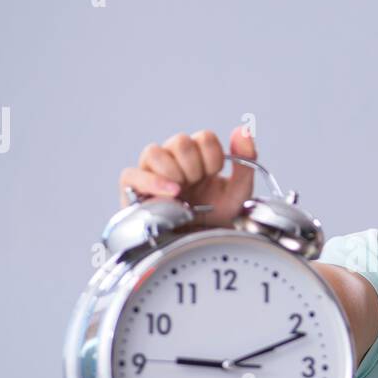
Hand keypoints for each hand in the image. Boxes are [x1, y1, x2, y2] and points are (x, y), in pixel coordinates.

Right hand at [118, 124, 256, 228]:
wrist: (201, 247)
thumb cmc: (216, 219)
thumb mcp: (239, 192)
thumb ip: (246, 160)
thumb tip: (243, 130)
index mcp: (198, 157)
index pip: (203, 137)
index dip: (212, 156)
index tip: (214, 176)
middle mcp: (173, 160)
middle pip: (180, 141)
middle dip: (194, 166)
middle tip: (197, 186)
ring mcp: (151, 173)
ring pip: (154, 152)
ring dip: (174, 172)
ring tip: (182, 192)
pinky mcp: (133, 189)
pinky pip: (131, 174)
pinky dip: (152, 181)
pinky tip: (170, 193)